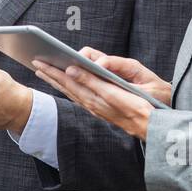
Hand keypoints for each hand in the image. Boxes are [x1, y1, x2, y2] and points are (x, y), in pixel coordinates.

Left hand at [32, 49, 169, 139]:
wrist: (155, 129)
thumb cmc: (141, 107)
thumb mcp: (116, 92)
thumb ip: (93, 81)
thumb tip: (71, 70)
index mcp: (94, 98)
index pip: (69, 82)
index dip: (53, 71)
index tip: (39, 61)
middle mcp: (93, 105)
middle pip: (68, 88)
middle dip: (52, 75)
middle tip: (36, 64)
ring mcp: (98, 109)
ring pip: (73, 93)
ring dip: (59, 82)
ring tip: (46, 73)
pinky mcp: (105, 111)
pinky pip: (82, 98)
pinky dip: (71, 90)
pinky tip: (68, 86)